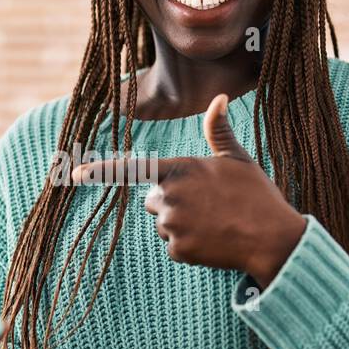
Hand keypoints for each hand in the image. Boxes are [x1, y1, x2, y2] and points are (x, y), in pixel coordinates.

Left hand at [71, 93, 306, 287]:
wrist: (273, 239)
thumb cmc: (257, 195)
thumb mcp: (239, 158)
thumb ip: (219, 130)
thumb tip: (219, 97)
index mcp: (181, 168)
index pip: (133, 168)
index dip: (102, 171)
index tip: (76, 173)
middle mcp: (170, 196)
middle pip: (153, 200)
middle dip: (173, 202)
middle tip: (209, 205)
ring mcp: (173, 224)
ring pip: (163, 224)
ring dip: (182, 225)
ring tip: (215, 223)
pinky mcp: (178, 250)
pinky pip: (173, 247)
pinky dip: (189, 247)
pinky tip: (213, 241)